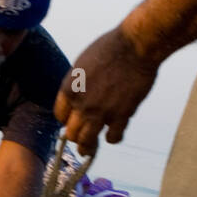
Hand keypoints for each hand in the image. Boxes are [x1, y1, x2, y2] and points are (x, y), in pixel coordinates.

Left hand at [54, 25, 158, 151]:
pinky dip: (113, 138)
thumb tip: (78, 97)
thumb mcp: (83, 63)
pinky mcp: (121, 116)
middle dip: (76, 136)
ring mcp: (101, 112)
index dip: (66, 120)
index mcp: (70, 88)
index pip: (60, 115)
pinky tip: (114, 135)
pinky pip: (113, 138)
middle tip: (81, 137)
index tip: (73, 120)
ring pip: (87, 141)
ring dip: (87, 147)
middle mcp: (82, 103)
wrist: (136, 46)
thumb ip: (78, 84)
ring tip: (88, 149)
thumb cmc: (111, 48)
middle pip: (71, 132)